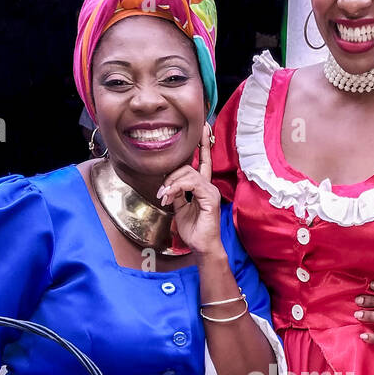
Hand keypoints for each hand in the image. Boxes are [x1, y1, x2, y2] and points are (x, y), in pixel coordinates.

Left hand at [157, 126, 223, 258]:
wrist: (201, 247)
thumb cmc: (193, 230)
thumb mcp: (180, 208)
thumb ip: (176, 193)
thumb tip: (168, 185)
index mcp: (202, 187)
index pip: (203, 161)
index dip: (203, 144)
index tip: (203, 127)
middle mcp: (208, 186)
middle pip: (188, 167)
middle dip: (171, 176)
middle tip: (163, 192)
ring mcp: (210, 191)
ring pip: (189, 173)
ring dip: (172, 184)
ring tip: (165, 197)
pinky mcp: (210, 198)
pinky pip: (192, 183)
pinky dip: (177, 188)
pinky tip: (170, 197)